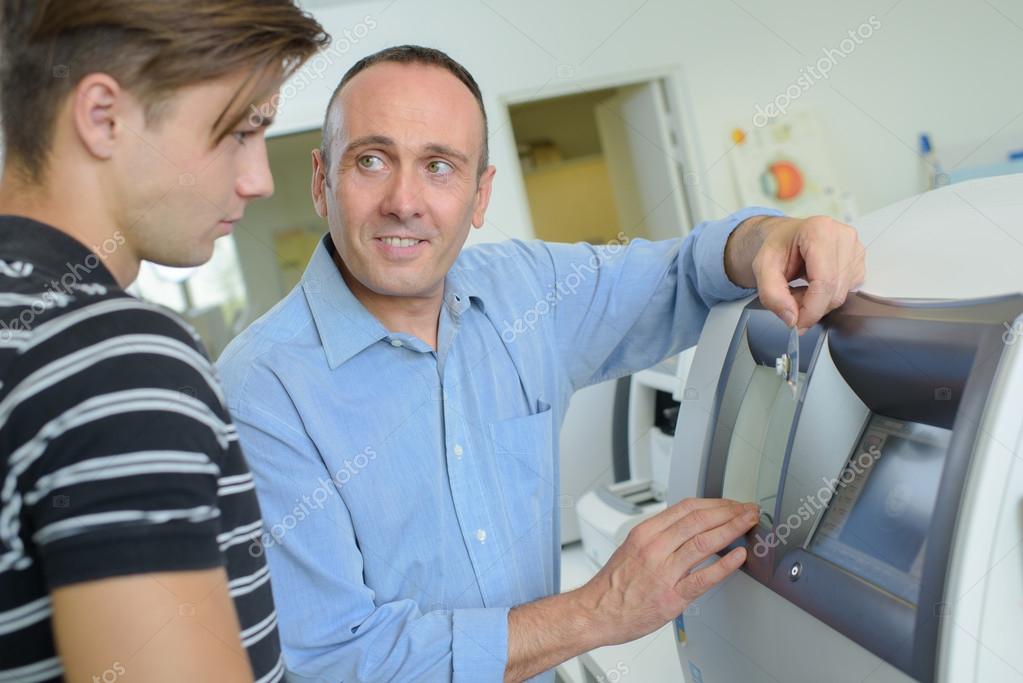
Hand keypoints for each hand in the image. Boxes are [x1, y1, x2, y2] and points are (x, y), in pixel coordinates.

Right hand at [573, 498, 757, 646]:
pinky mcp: (672, 596)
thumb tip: (689, 527)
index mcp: (646, 533)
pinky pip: (703, 577)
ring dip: (732, 529)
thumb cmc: (614, 584)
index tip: (731, 504)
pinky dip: (725, 565)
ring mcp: (664, 571)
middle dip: (729, 511)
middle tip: (747, 510)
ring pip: (704, 542)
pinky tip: (739, 557)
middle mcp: (655, 547)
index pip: (687, 507)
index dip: (715, 502)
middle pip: (699, 519)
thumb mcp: (633, 547)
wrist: (596, 612)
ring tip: (748, 524)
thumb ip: (660, 536)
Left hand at [727, 214, 865, 332]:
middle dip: (811, 307)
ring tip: (799, 290)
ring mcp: (856, 249)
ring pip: (841, 295)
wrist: (786, 237)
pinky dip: (827, 298)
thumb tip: (791, 319)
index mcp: (820, 231)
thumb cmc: (777, 247)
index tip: (796, 324)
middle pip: (835, 291)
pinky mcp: (859, 262)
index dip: (811, 309)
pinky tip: (813, 286)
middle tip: (790, 303)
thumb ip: (771, 294)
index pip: (824, 282)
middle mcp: (844, 237)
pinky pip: (846, 292)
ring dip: (818, 303)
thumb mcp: (762, 268)